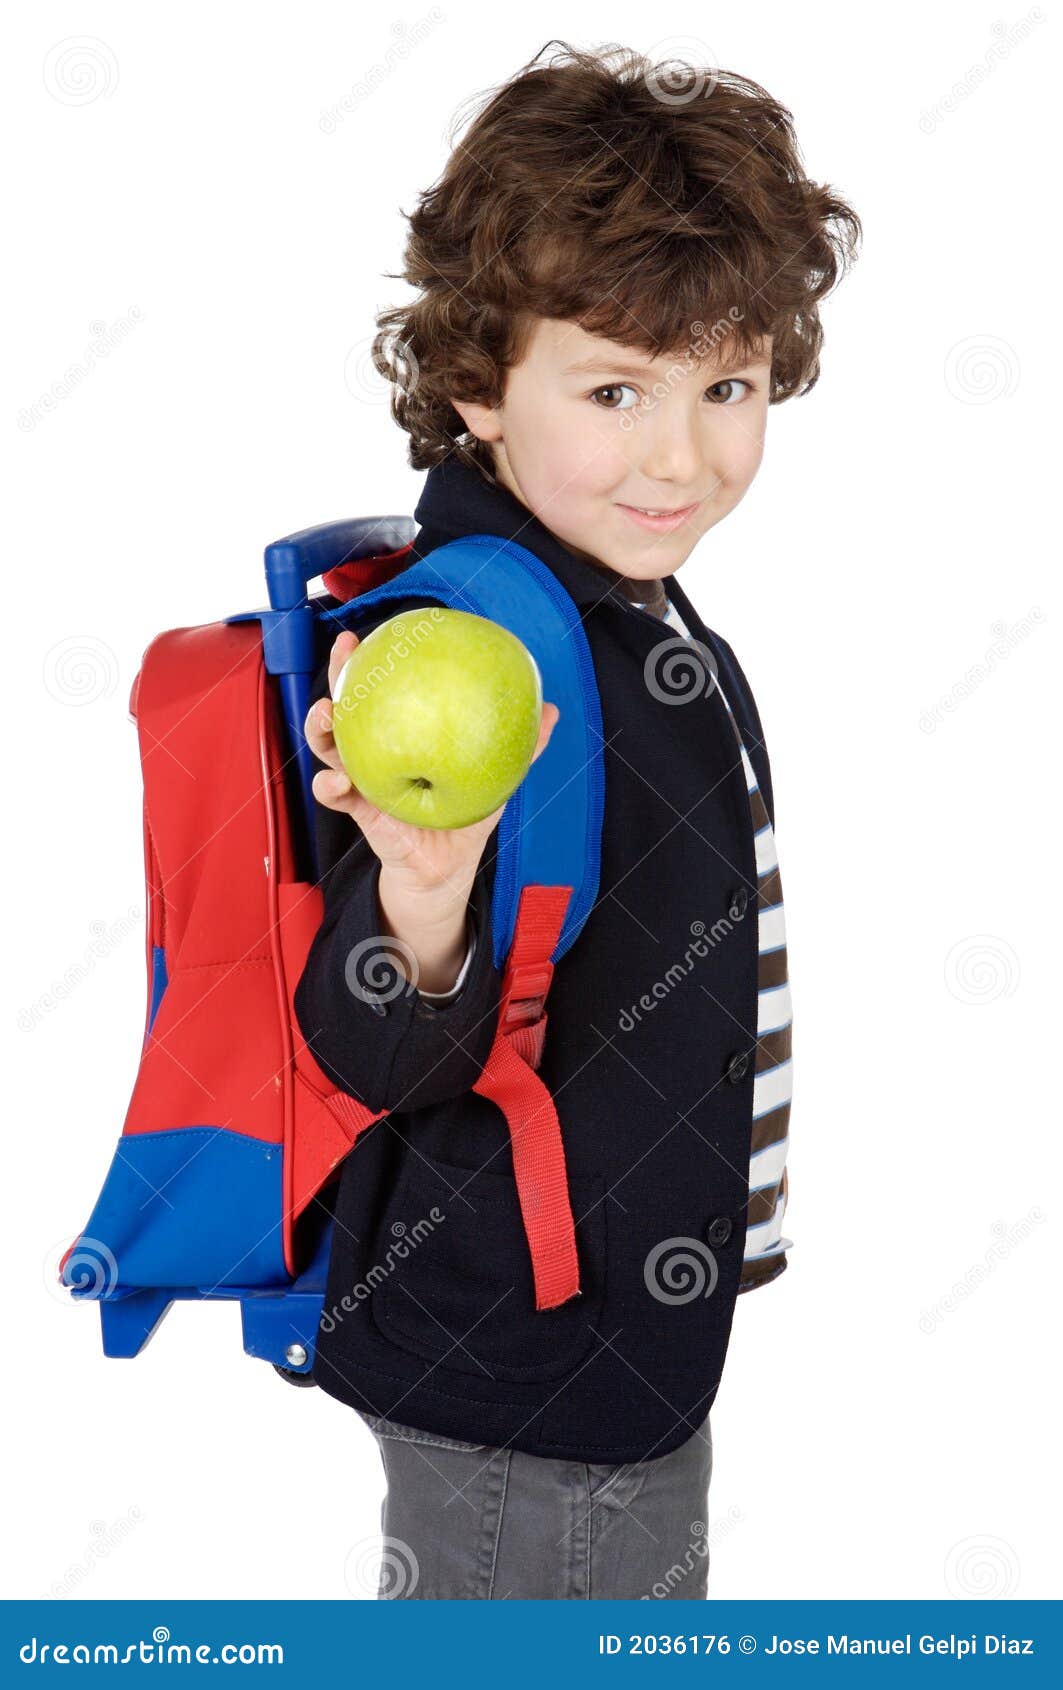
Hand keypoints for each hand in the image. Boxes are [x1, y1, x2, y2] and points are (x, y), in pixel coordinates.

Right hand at [304, 628, 559, 897]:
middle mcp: (375, 750)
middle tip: (344, 653)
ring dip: (319, 727)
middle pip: (347, 706)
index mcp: (402, 734)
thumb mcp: (492, 776)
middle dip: (339, 676)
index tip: (371, 633)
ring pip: (327, 745)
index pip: (384, 690)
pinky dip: (329, 785)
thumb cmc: (464, 814)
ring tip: (326, 715)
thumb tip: (550, 710)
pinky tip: (337, 779)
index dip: (375, 661)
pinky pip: (332, 794)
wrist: (446, 866)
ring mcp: (360, 777)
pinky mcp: (357, 809)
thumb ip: (519, 746)